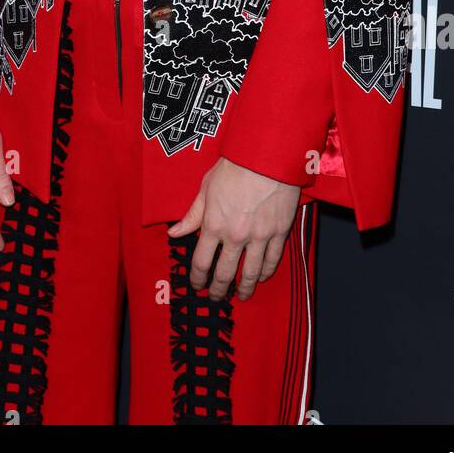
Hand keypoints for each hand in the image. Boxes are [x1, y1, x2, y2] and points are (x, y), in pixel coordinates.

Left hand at [167, 157, 300, 301]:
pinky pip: (272, 260)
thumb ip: (192, 215)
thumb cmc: (233, 167)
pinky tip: (261, 277)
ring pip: (250, 273)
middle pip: (224, 273)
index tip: (197, 285)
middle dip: (218, 289)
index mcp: (213, 225)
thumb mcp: (206, 188)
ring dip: (244, 288)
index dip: (197, 278)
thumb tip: (174, 233)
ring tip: (241, 296)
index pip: (201, 262)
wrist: (266, 155)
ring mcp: (259, 236)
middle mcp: (235, 236)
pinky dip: (266, 272)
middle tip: (216, 297)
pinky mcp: (279, 232)